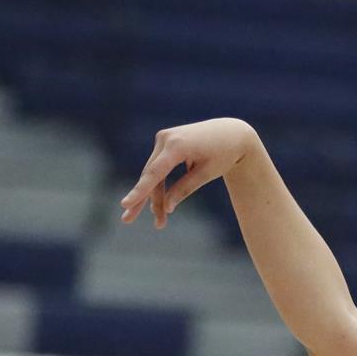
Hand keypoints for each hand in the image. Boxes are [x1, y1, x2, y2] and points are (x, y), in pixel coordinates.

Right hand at [119, 118, 258, 229]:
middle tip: (127, 220)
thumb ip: (185, 189)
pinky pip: (158, 168)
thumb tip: (167, 208)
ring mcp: (163, 139)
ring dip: (154, 198)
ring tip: (159, 222)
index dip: (140, 190)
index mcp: (178, 145)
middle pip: (151, 175)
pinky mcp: (165, 142)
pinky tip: (158, 207)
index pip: (155, 173)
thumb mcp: (207, 174)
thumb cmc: (224, 154)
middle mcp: (166, 139)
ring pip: (153, 173)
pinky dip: (159, 186)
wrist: (231, 133)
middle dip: (144, 201)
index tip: (125, 204)